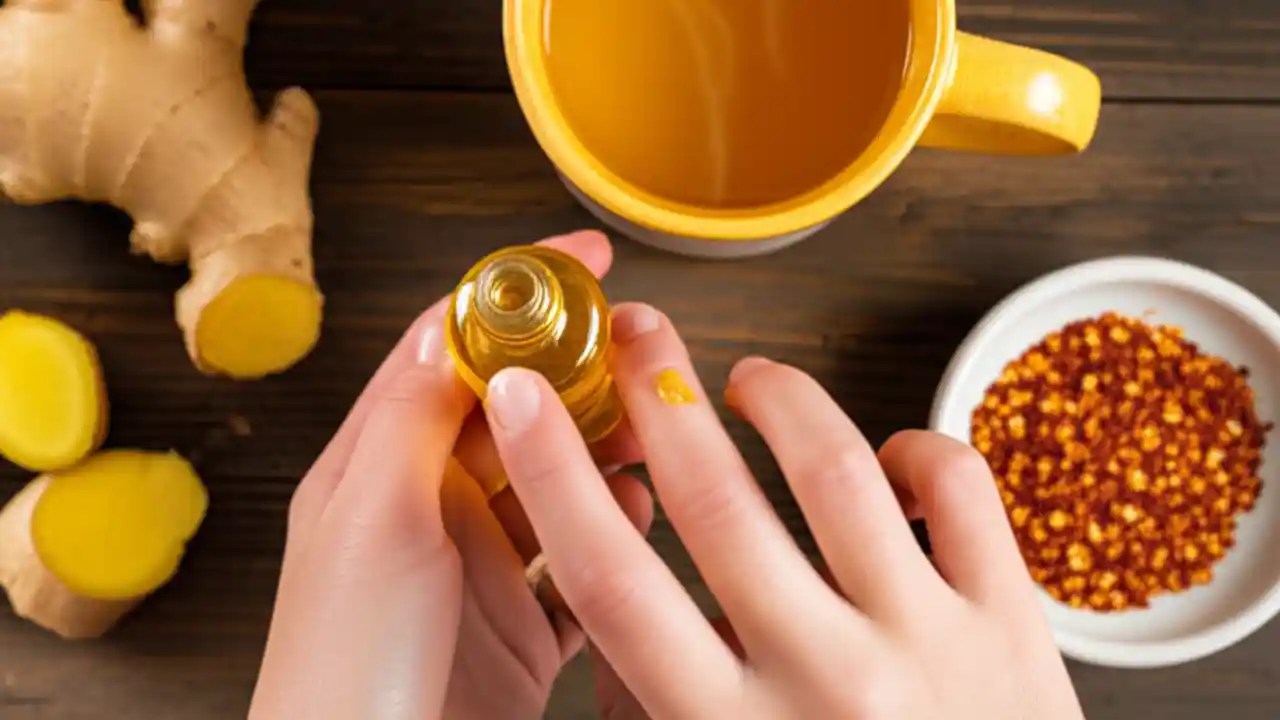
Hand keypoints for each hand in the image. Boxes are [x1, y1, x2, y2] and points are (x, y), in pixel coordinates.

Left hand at [248, 231, 650, 719]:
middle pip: (514, 411)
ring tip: (653, 421)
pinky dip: (615, 532)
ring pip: (556, 482)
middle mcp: (429, 510)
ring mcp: (479, 569)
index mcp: (378, 469)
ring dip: (605, 445)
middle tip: (641, 341)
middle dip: (576, 368)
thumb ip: (411, 418)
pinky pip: (582, 562)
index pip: (448, 352)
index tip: (578, 262)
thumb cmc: (344, 668)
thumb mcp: (371, 519)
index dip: (513, 297)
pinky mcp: (521, 629)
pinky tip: (639, 510)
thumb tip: (448, 323)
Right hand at [484, 303, 1084, 719]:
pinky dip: (912, 447)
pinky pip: (958, 487)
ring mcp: (928, 643)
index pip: (613, 580)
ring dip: (780, 398)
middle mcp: (825, 678)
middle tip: (635, 333)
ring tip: (750, 382)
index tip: (524, 397)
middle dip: (657, 393)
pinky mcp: (1012, 623)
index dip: (555, 474)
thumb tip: (624, 608)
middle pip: (716, 500)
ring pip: (838, 467)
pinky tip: (882, 455)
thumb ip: (656, 706)